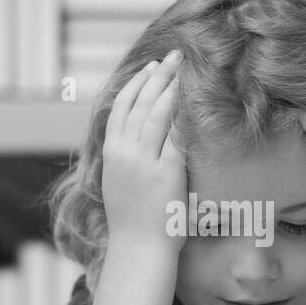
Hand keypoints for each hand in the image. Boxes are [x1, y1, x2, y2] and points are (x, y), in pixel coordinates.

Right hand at [101, 52, 187, 255]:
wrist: (139, 249)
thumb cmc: (134, 222)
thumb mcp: (120, 183)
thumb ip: (127, 159)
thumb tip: (137, 141)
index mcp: (112, 153)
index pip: (122, 108)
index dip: (137, 84)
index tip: (150, 67)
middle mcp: (125, 153)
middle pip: (140, 103)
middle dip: (157, 76)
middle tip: (173, 56)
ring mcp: (145, 162)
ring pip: (156, 113)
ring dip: (170, 87)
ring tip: (183, 67)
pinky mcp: (166, 172)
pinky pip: (176, 135)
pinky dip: (183, 113)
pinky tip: (193, 97)